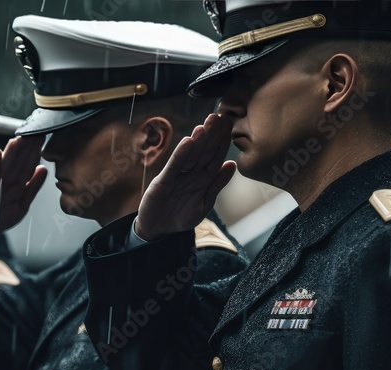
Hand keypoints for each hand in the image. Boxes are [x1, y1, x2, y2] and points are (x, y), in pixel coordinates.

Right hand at [0, 135, 47, 239]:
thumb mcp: (18, 207)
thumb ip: (31, 189)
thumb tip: (43, 169)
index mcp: (15, 186)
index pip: (28, 167)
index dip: (35, 154)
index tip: (43, 140)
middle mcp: (3, 183)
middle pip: (17, 164)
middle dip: (26, 149)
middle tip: (34, 133)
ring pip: (4, 167)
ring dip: (11, 153)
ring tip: (18, 140)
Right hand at [135, 113, 236, 240]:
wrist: (159, 231)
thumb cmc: (181, 217)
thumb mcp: (204, 204)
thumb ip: (217, 185)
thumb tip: (232, 165)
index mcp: (204, 179)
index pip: (216, 157)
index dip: (223, 141)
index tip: (230, 125)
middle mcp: (192, 174)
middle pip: (204, 151)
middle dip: (212, 134)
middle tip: (220, 117)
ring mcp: (178, 176)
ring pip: (191, 155)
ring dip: (199, 140)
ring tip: (206, 124)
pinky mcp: (164, 180)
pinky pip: (175, 165)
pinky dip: (181, 153)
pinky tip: (189, 141)